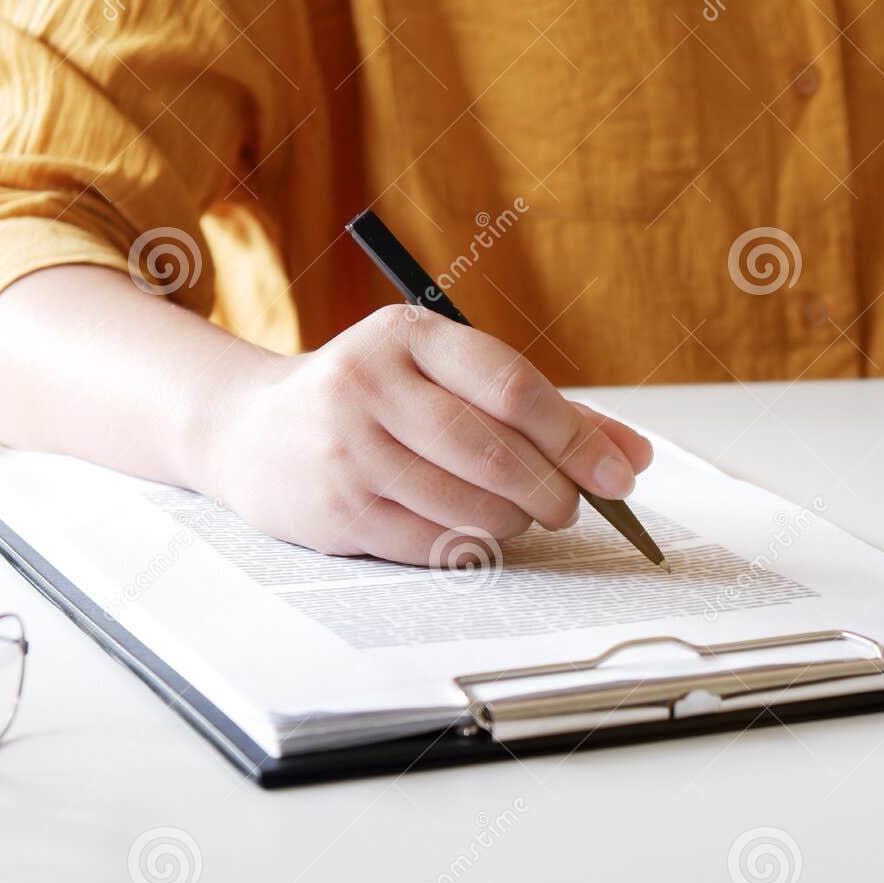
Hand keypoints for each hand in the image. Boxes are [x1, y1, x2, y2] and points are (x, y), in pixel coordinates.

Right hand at [202, 305, 653, 562]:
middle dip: (553, 490)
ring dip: (514, 523)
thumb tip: (632, 456)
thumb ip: (542, 410)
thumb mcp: (446, 379)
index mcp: (408, 335)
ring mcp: (347, 449)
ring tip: (518, 515)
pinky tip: (475, 534)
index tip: (620, 476)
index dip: (576, 437)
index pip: (512, 387)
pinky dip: (472, 547)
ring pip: (468, 505)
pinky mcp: (335, 508)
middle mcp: (370, 384)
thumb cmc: (375, 403)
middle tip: (572, 507)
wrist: (251, 430)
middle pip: (494, 452)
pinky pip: (432, 544)